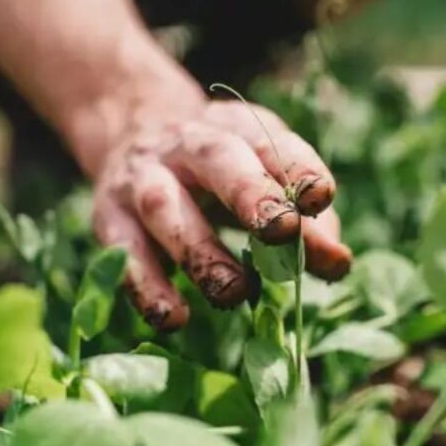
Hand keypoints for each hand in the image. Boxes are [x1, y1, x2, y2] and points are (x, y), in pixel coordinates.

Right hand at [90, 100, 351, 331]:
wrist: (131, 134)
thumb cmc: (221, 173)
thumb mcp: (265, 180)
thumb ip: (306, 223)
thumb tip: (337, 264)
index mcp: (237, 128)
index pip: (272, 142)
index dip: (298, 169)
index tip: (321, 196)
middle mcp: (187, 145)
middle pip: (218, 161)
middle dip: (249, 194)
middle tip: (281, 231)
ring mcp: (141, 179)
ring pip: (166, 208)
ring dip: (200, 252)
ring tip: (234, 293)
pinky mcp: (108, 217)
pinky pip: (124, 253)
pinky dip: (148, 287)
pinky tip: (174, 317)